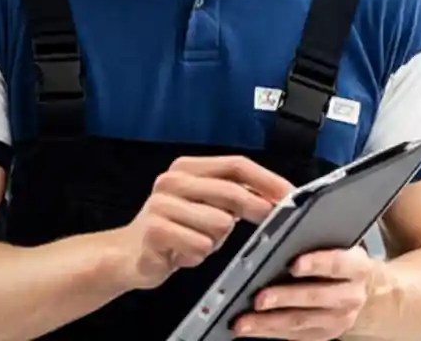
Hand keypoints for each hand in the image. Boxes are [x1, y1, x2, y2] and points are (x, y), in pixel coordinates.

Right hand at [112, 156, 293, 290]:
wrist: (130, 255)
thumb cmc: (176, 231)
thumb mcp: (207, 208)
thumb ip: (234, 197)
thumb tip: (275, 197)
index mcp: (187, 168)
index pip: (236, 164)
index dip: (266, 179)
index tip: (290, 195)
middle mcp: (172, 180)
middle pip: (231, 189)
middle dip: (257, 208)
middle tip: (272, 222)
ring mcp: (160, 204)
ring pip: (218, 222)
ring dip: (217, 239)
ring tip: (200, 242)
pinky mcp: (154, 230)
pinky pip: (200, 244)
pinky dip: (200, 254)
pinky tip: (185, 253)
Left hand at [231, 245, 376, 339]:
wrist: (356, 284)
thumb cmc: (334, 253)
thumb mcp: (332, 238)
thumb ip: (310, 232)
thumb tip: (273, 215)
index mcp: (356, 264)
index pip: (338, 263)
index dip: (316, 263)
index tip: (293, 264)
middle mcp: (352, 294)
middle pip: (317, 297)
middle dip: (285, 298)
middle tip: (258, 298)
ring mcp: (339, 318)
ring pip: (302, 321)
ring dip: (269, 322)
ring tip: (243, 320)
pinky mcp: (325, 334)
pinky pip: (294, 336)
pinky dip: (269, 332)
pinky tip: (249, 327)